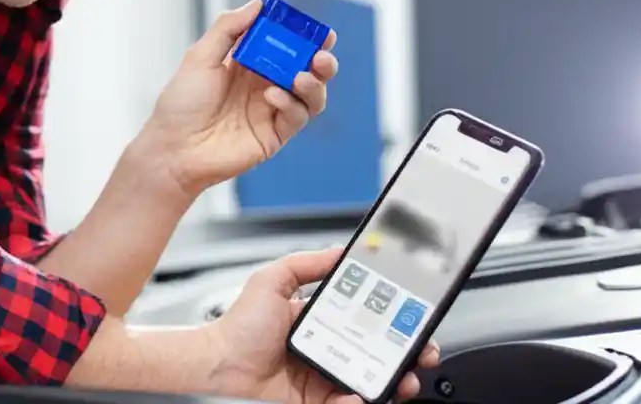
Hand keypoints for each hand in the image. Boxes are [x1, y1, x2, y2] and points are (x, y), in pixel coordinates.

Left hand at [135, 0, 337, 196]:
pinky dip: (290, 104)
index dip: (306, 38)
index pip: (287, 47)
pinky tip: (273, 96)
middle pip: (308, 71)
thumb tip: (258, 3)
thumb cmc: (181, 104)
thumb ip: (228, 28)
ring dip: (314, 83)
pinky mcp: (273, 135)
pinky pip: (296, 118)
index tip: (319, 30)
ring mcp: (271, 112)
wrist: (172, 148)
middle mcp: (265, 86)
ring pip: (311, 96)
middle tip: (322, 54)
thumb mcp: (200, 57)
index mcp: (250, 64)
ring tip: (301, 76)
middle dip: (322, 61)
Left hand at [206, 248, 440, 403]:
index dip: (397, 319)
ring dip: (395, 381)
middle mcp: (331, 349)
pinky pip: (350, 403)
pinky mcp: (320, 402)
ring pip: (374, 381)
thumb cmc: (239, 325)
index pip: (371, 318)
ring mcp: (327, 377)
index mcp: (325, 321)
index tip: (416, 317)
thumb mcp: (272, 281)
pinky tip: (358, 394)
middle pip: (382, 353)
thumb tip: (339, 251)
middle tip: (422, 351)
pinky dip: (360, 401)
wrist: (218, 363)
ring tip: (403, 378)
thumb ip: (305, 264)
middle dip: (410, 353)